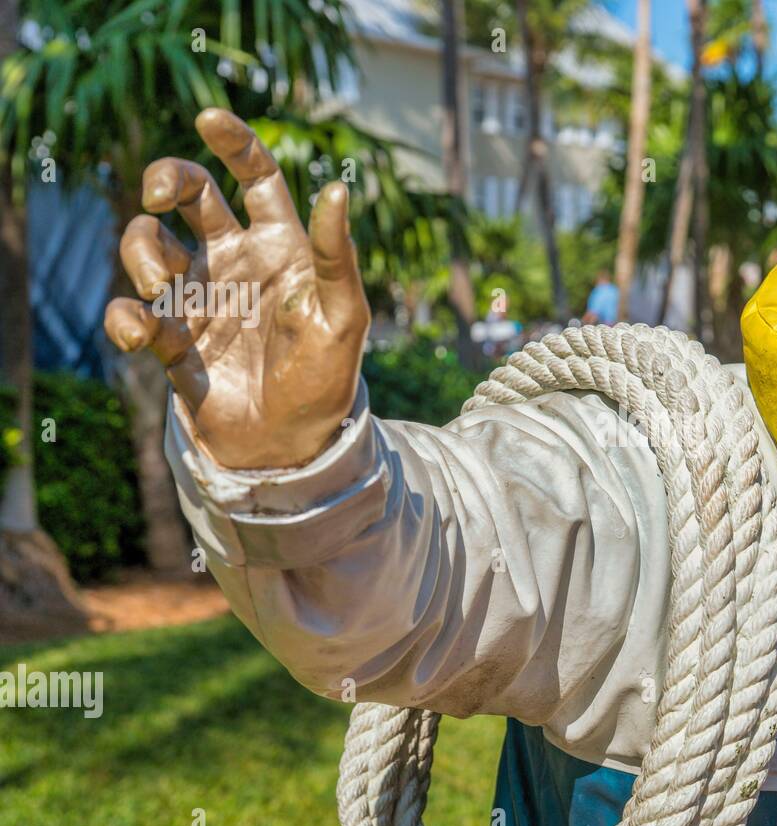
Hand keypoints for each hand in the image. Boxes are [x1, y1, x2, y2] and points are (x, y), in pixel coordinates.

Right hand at [104, 108, 370, 469]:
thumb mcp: (344, 316)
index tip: (208, 118)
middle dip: (166, 178)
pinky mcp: (172, 342)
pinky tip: (139, 334)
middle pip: (189, 195)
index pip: (255, 179)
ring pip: (148, 245)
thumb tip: (337, 189)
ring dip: (143, 252)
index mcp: (281, 250)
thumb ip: (335, 255)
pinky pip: (133, 315)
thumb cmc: (327, 381)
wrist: (293, 449)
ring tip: (164, 285)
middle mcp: (236, 265)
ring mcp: (201, 300)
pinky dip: (126, 318)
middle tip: (160, 197)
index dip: (233, 143)